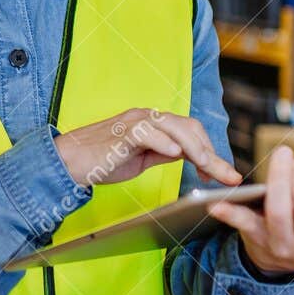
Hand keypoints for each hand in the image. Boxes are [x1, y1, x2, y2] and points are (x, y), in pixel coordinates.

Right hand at [54, 107, 243, 189]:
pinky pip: (146, 132)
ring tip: (207, 166)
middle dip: (210, 152)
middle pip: (189, 127)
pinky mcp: (121, 132)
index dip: (210, 151)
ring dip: (195, 148)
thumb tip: (188, 156)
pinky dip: (162, 141)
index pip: (190, 131)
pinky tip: (175, 153)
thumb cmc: (102, 160)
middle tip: (224, 176)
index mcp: (154, 124)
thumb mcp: (141, 157)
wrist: (69, 161)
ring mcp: (135, 122)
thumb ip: (163, 153)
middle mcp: (147, 118)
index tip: (223, 174)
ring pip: (174, 127)